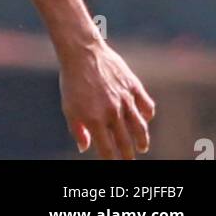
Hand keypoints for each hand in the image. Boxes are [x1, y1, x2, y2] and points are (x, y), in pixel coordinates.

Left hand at [59, 38, 155, 158]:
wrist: (82, 51)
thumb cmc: (72, 80)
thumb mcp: (68, 107)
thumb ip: (77, 129)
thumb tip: (84, 148)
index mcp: (94, 119)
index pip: (107, 150)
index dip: (112, 161)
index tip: (114, 164)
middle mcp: (112, 112)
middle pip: (125, 143)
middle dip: (128, 156)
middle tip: (130, 160)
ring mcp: (125, 99)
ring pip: (140, 128)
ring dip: (142, 141)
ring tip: (142, 147)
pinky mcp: (133, 86)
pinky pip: (146, 106)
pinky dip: (147, 115)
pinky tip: (144, 120)